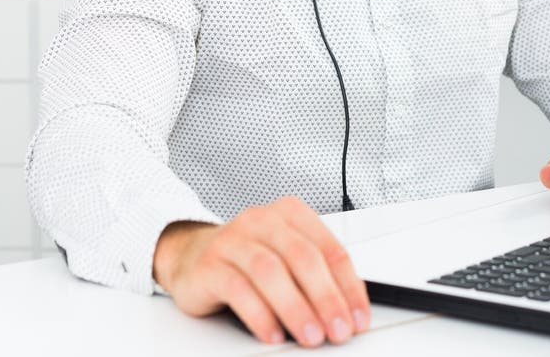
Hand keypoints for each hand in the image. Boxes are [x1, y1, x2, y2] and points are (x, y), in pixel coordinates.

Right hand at [152, 195, 370, 346]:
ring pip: (270, 271)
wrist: (191, 254)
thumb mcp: (286, 256)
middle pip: (302, 256)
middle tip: (338, 329)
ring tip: (310, 336)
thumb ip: (315, 275)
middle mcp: (263, 220)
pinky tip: (273, 334)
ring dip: (295, 308)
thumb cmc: (248, 257)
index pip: (330, 248)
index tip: (358, 317)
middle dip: (325, 297)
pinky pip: (238, 289)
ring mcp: (233, 239)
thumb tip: (347, 310)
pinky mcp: (210, 264)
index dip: (348, 286)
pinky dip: (259, 315)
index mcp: (290, 214)